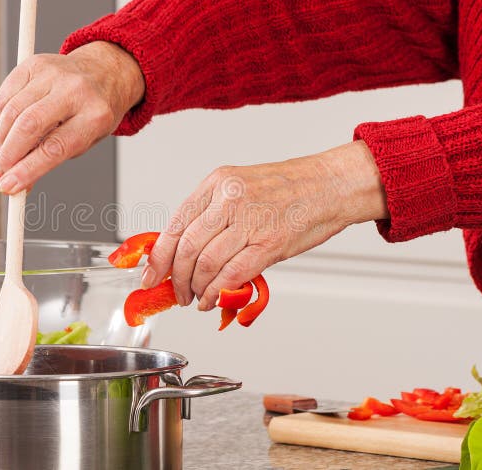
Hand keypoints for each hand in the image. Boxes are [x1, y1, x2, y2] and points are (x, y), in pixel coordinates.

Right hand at [0, 41, 144, 193]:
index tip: (7, 186)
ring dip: (1, 140)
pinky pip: (6, 96)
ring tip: (3, 156)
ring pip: (12, 110)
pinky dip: (1, 118)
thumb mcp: (84, 140)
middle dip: (7, 155)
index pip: (55, 148)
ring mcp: (53, 73)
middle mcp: (75, 90)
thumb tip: (15, 182)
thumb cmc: (92, 113)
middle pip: (28, 125)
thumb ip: (52, 158)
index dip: (27, 169)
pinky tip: (8, 129)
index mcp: (95, 115)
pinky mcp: (34, 64)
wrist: (104, 72)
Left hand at [140, 141, 388, 309]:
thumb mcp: (241, 187)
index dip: (158, 257)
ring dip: (197, 289)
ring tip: (198, 298)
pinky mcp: (269, 243)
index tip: (151, 276)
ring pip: (205, 264)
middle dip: (176, 279)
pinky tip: (214, 300)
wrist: (330, 185)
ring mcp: (249, 221)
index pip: (175, 225)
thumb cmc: (289, 188)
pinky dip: (217, 293)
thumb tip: (186, 251)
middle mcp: (228, 199)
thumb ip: (213, 215)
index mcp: (217, 182)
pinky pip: (231, 275)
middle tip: (177, 293)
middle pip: (186, 248)